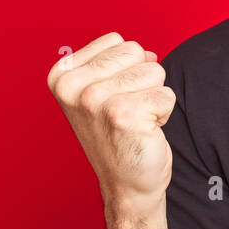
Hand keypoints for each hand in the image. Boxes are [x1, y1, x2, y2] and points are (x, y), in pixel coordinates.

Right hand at [46, 32, 176, 207]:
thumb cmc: (117, 138)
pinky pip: (166, 94)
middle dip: (142, 80)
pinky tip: (144, 132)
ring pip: (154, 71)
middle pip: (136, 52)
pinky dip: (163, 113)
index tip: (112, 99)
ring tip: (135, 121)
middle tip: (127, 112)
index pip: (117, 41)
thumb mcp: (101, 92)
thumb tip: (148, 53)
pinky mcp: (123, 114)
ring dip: (152, 97)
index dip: (126, 69)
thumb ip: (117, 64)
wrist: (126, 186)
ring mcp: (95, 100)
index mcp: (61, 76)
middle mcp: (73, 87)